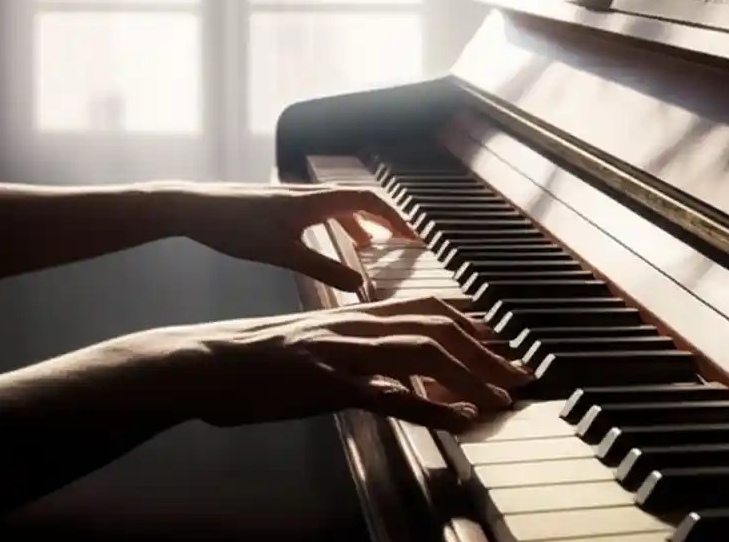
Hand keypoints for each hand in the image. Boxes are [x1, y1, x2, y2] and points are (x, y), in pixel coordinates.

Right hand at [173, 297, 533, 431]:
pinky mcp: (325, 383)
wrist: (206, 362)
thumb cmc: (257, 360)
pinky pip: (386, 395)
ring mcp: (342, 352)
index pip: (429, 306)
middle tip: (522, 375)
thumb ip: (358, 353)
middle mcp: (356, 324)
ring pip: (422, 354)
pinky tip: (457, 422)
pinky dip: (428, 407)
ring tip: (503, 400)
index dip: (474, 323)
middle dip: (488, 351)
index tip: (505, 344)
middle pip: (438, 325)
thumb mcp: (317, 346)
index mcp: (355, 314)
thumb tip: (394, 373)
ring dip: (471, 377)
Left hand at [184, 183, 415, 290]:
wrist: (194, 208)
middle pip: (359, 201)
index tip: (413, 238)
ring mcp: (293, 198)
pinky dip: (337, 225)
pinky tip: (329, 244)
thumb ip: (324, 269)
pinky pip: (321, 211)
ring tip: (373, 247)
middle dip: (385, 221)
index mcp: (316, 201)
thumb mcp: (283, 254)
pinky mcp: (279, 206)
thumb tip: (361, 284)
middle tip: (403, 243)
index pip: (369, 202)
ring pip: (339, 207)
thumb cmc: (237, 228)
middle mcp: (309, 194)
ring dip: (360, 224)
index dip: (395, 219)